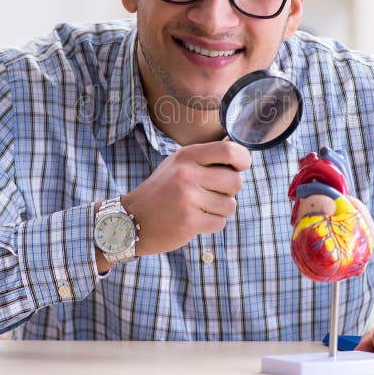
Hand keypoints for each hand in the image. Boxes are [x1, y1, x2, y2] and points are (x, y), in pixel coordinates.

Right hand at [119, 140, 251, 256]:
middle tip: (213, 194)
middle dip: (229, 191)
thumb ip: (206, 158)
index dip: (243, 159)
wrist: (131, 220)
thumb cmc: (161, 191)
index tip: (241, 166)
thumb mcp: (178, 164)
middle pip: (235, 181)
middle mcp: (187, 174)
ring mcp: (188, 198)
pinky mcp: (189, 222)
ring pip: (229, 205)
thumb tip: (239, 150)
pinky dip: (211, 224)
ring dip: (219, 210)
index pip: (228, 150)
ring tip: (199, 208)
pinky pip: (220, 222)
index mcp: (187, 156)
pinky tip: (195, 220)